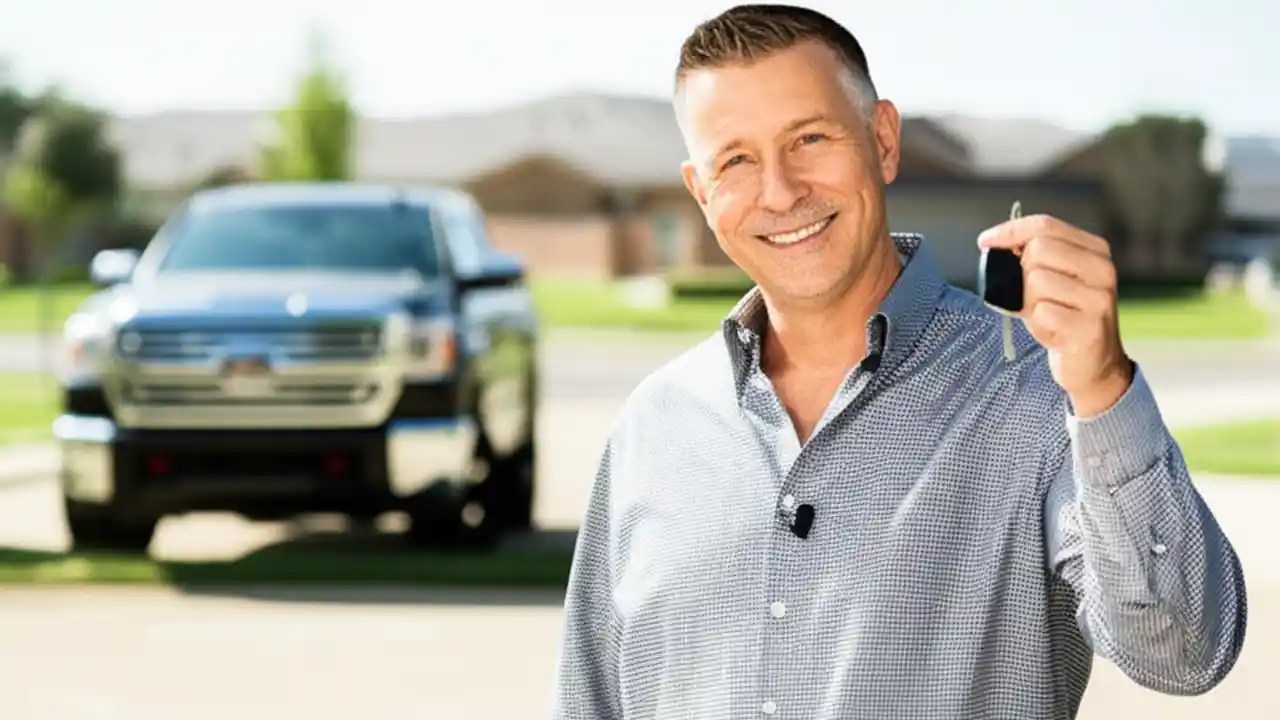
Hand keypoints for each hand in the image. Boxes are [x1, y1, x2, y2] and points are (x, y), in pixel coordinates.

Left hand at [978, 214, 1132, 417]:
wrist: (1094, 365)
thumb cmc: (1064, 317)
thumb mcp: (1051, 279)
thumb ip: (1031, 257)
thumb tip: (994, 242)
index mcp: (1095, 250)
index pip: (1045, 226)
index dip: (1010, 231)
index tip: (985, 241)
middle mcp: (1103, 269)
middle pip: (1038, 250)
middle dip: (1021, 274)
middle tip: (1031, 296)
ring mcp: (1100, 299)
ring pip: (1036, 281)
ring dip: (1029, 303)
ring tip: (1047, 316)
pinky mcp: (1090, 328)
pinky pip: (1041, 313)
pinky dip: (1037, 325)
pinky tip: (1053, 333)